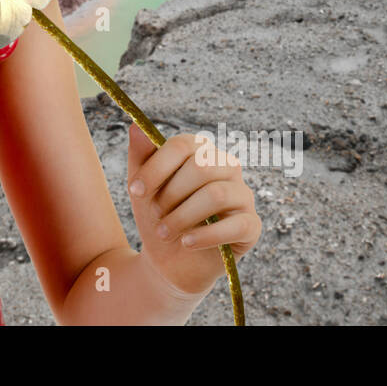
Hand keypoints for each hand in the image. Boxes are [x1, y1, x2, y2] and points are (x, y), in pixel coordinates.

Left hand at [126, 126, 261, 297]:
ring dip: (183, 217)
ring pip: (217, 195)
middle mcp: (227, 167)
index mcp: (201, 151)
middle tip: (156, 214)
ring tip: (165, 232)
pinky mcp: (251, 225)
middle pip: (202, 167)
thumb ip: (140, 156)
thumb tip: (135, 125)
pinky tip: (186, 243)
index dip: (156, 167)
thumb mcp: (142, 187)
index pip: (182, 145)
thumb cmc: (158, 215)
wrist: (169, 259)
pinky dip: (206, 236)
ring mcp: (242, 195)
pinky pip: (236, 225)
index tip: (135, 191)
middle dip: (171, 194)